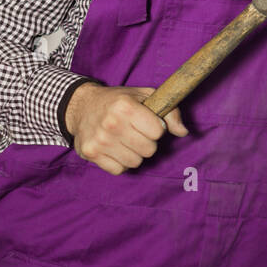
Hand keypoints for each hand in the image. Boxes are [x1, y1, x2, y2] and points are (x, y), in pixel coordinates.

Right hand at [65, 82, 186, 174]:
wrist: (82, 106)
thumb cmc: (119, 101)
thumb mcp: (145, 96)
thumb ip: (169, 112)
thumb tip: (183, 132)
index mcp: (126, 107)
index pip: (158, 131)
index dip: (156, 128)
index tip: (147, 122)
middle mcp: (111, 124)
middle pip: (149, 150)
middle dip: (147, 142)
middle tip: (136, 132)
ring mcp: (100, 140)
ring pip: (135, 162)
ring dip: (134, 154)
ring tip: (125, 140)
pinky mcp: (91, 154)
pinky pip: (119, 170)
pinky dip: (120, 162)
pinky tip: (115, 149)